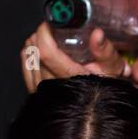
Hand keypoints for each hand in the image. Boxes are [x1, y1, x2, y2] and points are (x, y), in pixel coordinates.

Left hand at [20, 22, 137, 93]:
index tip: (51, 24)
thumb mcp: (112, 69)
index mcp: (68, 77)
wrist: (96, 114)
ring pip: (28, 57)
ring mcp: (41, 90)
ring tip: (46, 40)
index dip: (44, 31)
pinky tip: (36, 51)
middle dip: (41, 35)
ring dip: (34, 44)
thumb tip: (97, 34)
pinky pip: (25, 68)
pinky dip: (29, 56)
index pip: (45, 50)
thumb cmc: (105, 91)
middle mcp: (51, 85)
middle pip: (34, 50)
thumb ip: (105, 51)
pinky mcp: (36, 94)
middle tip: (52, 30)